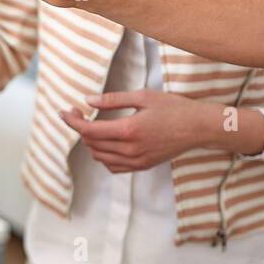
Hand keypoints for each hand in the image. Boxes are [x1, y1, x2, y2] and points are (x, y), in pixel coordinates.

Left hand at [61, 88, 262, 171]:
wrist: (199, 128)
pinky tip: (106, 142)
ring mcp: (136, 161)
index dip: (72, 121)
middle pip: (91, 143)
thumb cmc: (173, 107)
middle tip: (78, 112)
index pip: (88, 130)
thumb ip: (113, 100)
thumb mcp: (143, 96)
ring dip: (90, 142)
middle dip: (80, 128)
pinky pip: (113, 166)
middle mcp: (130, 149)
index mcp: (128, 130)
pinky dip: (103, 156)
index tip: (64, 112)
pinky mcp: (142, 166)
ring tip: (92, 126)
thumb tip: (88, 101)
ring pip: (99, 157)